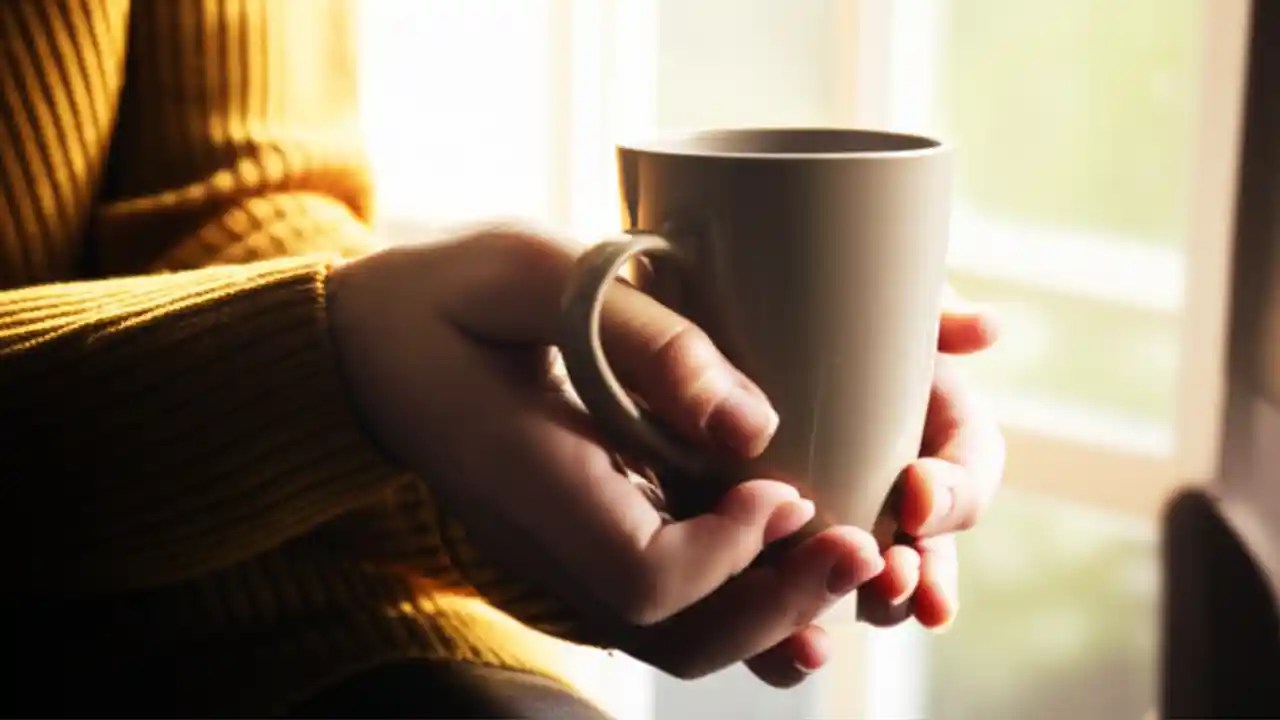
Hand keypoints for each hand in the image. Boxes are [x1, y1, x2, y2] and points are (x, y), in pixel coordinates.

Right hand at [326, 226, 886, 679]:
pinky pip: (668, 606)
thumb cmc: (455, 292)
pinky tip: (796, 553)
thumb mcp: (536, 269)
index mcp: (526, 475)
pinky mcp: (579, 546)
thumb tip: (754, 424)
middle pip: (676, 634)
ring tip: (850, 558)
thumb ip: (643, 336)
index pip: (642, 575)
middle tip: (862, 549)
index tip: (783, 486)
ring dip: (774, 613)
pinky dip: (743, 595)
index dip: (730, 550)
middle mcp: (544, 542)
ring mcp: (560, 557)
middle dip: (781, 605)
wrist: (376, 346)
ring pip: (678, 638)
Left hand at [744, 290, 1004, 687]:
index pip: (970, 459)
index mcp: (920, 406)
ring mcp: (835, 503)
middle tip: (902, 579)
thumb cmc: (780, 283)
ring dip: (883, 599)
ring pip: (876, 573)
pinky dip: (808, 620)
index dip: (960, 488)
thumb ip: (917, 303)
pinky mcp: (771, 530)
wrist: (691, 299)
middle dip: (927, 569)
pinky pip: (801, 587)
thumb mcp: (853, 285)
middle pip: (931, 537)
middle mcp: (887, 465)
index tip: (918, 495)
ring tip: (867, 605)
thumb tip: (987, 328)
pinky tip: (803, 644)